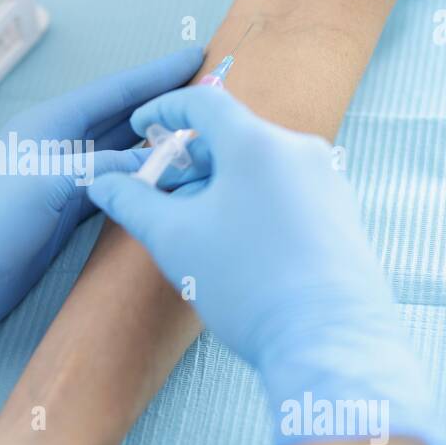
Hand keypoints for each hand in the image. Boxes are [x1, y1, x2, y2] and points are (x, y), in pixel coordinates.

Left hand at [0, 46, 203, 388]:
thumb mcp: (54, 182)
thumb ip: (109, 165)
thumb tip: (164, 157)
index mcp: (49, 124)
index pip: (114, 92)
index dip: (156, 74)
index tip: (197, 55)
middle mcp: (58, 145)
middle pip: (120, 116)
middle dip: (162, 102)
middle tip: (210, 89)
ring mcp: (63, 179)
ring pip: (121, 152)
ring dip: (157, 141)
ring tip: (199, 130)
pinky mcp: (67, 212)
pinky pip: (116, 185)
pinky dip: (142, 179)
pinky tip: (169, 178)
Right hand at [89, 86, 441, 444]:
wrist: (327, 342)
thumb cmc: (249, 285)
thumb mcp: (174, 239)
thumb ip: (132, 201)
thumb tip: (103, 182)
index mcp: (258, 143)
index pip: (203, 101)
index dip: (164, 109)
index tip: (142, 126)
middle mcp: (300, 150)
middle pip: (232, 137)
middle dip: (191, 163)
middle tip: (162, 198)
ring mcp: (328, 181)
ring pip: (260, 166)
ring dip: (221, 186)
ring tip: (199, 232)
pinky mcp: (342, 213)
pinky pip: (288, 190)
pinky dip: (254, 202)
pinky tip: (239, 247)